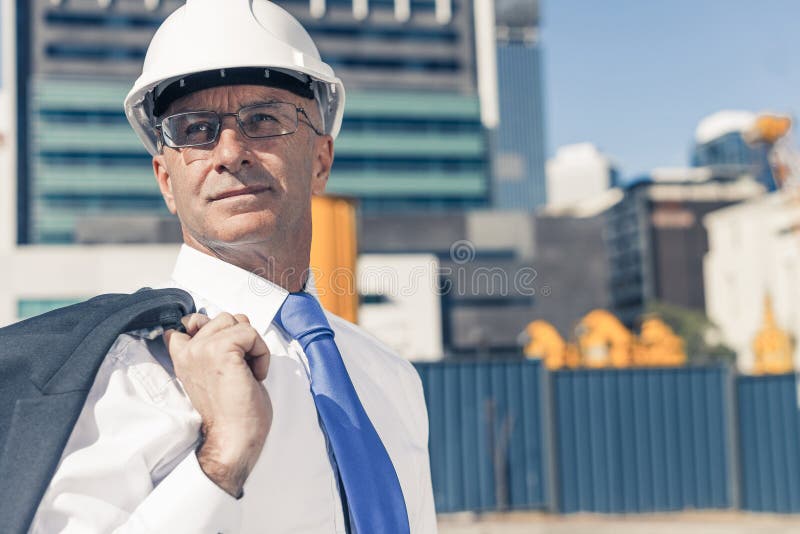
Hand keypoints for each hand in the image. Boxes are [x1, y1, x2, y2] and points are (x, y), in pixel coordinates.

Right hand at [164, 312, 271, 497]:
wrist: (233, 439)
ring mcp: (202, 349)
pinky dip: (261, 353)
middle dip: (241, 339)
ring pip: (238, 321)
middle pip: (224, 318)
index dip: (215, 330)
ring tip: (247, 371)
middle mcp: (188, 350)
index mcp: (183, 356)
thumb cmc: (231, 412)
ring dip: (252, 345)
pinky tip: (255, 375)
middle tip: (240, 369)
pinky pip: (251, 333)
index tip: (227, 355)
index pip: (189, 322)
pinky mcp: (221, 351)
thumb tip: (229, 323)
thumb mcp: (212, 373)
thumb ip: (211, 348)